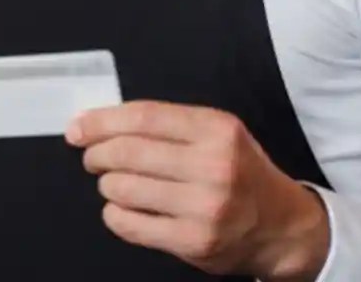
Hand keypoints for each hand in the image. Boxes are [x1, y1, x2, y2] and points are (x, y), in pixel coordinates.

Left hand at [66, 100, 329, 280]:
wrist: (282, 227)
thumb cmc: (241, 173)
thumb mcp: (219, 134)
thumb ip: (169, 125)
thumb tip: (101, 123)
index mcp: (218, 130)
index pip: (144, 117)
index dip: (102, 121)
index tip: (78, 128)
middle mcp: (214, 167)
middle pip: (128, 152)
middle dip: (97, 153)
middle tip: (92, 157)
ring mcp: (204, 208)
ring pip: (123, 188)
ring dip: (107, 184)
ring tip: (114, 183)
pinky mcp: (193, 242)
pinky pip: (129, 224)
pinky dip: (115, 214)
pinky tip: (122, 208)